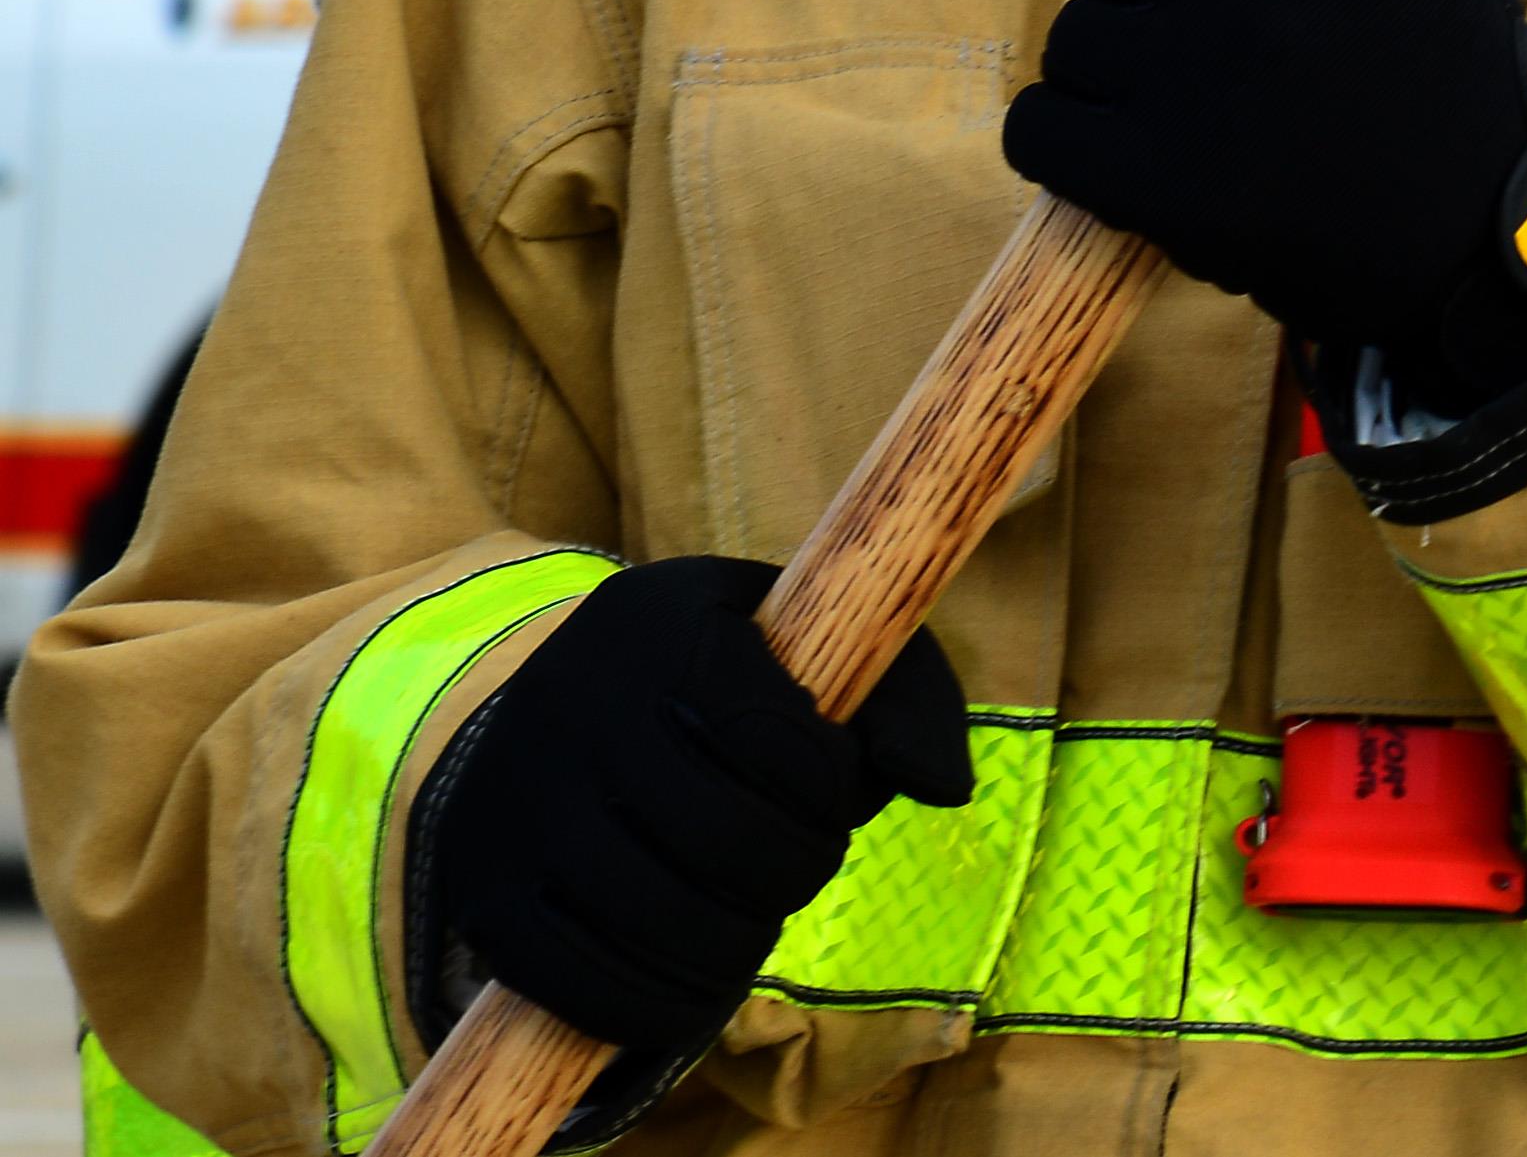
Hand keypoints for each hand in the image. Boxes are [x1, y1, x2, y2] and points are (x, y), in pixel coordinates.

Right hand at [417, 556, 968, 1052]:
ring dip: (736, 943)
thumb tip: (946, 789)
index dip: (827, 783)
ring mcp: (514, 803)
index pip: (768, 730)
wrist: (562, 714)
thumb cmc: (733, 682)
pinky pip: (578, 979)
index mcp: (658, 621)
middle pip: (718, 836)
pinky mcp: (484, 892)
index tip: (834, 785)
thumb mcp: (823, 649)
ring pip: (653, 916)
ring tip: (758, 919)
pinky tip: (698, 984)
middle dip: (794, 868)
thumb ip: (908, 703)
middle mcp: (568, 702)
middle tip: (804, 864)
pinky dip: (657, 1003)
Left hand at [1007, 0, 1526, 386]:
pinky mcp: (1159, 184)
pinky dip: (1058, 139)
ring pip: (1073, 36)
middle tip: (1199, 44)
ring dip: (1107, 66)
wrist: (1480, 240)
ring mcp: (1194, 88)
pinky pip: (1039, 129)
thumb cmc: (1464, 79)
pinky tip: (1113, 154)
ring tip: (1165, 103)